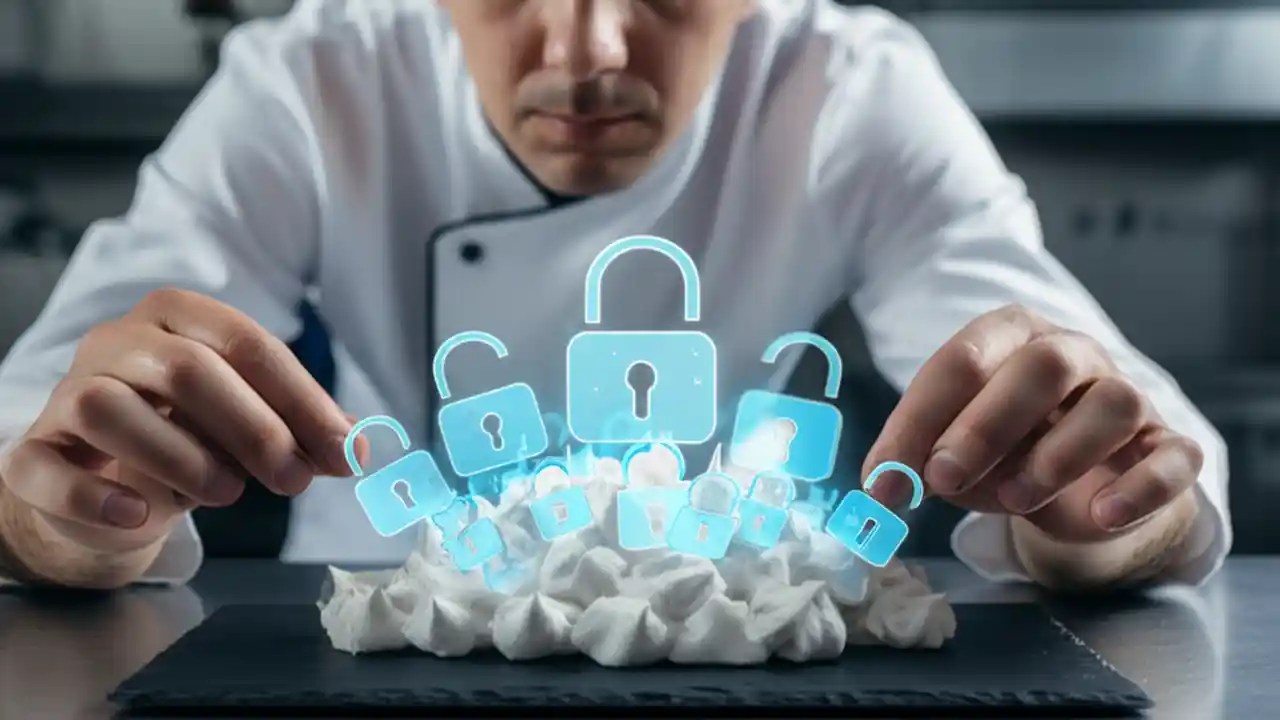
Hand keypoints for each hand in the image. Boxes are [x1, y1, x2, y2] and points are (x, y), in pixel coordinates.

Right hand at [0, 289, 358, 559]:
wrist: (100, 482)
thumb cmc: (187, 435)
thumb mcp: (251, 424)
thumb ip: (303, 430)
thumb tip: (360, 447)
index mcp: (177, 317)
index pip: (247, 343)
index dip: (303, 400)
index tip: (346, 452)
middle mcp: (116, 342)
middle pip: (188, 368)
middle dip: (255, 429)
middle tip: (295, 480)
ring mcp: (67, 394)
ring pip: (112, 408)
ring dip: (183, 458)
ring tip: (227, 494)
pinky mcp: (33, 453)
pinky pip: (46, 467)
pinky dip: (95, 495)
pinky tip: (140, 514)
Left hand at [864, 304, 1203, 545]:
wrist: (1078, 487)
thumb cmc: (1002, 453)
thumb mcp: (949, 452)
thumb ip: (915, 459)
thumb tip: (881, 486)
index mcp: (1009, 338)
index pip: (963, 361)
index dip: (919, 420)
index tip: (886, 479)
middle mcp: (1073, 354)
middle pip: (1043, 365)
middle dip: (986, 424)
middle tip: (945, 478)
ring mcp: (1128, 395)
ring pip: (1113, 402)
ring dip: (1059, 455)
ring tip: (1014, 499)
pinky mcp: (1167, 446)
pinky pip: (1172, 457)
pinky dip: (1140, 489)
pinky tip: (1100, 515)